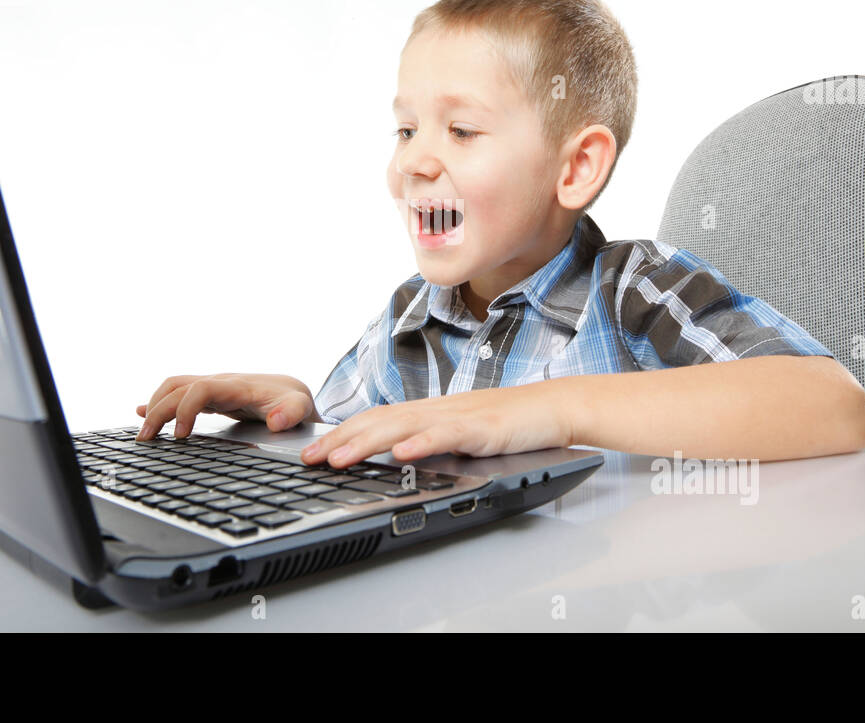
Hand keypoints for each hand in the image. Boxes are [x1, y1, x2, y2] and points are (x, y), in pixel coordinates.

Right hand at [136, 373, 316, 439]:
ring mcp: (211, 388)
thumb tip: (275, 423)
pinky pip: (178, 394)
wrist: (291, 390)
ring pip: (173, 388)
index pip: (200, 389)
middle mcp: (219, 382)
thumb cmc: (293, 400)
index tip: (180, 435)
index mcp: (236, 386)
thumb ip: (291, 413)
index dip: (185, 409)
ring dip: (153, 407)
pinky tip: (141, 413)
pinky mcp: (208, 397)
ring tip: (144, 434)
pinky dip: (157, 403)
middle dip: (158, 411)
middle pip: (177, 387)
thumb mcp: (299, 407)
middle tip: (146, 440)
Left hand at [299, 382, 574, 467]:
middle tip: (308, 458)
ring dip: (367, 441)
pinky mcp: (481, 428)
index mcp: (430, 411)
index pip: (376, 418)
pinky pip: (447, 435)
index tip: (313, 450)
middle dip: (340, 439)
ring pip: (404, 426)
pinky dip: (422, 443)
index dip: (342, 432)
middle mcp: (437, 409)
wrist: (555, 407)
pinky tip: (401, 454)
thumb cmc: (512, 422)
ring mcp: (458, 416)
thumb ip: (430, 440)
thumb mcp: (462, 433)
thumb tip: (396, 455)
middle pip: (380, 420)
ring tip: (338, 457)